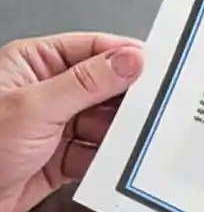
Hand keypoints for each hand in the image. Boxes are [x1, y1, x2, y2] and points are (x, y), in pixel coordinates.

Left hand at [0, 32, 143, 211]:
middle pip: (106, 87)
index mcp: (35, 63)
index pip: (94, 49)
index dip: (128, 57)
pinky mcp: (61, 157)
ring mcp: (56, 125)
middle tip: (159, 108)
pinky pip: (98, 153)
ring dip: (122, 133)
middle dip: (130, 100)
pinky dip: (110, 159)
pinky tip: (119, 162)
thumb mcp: (35, 107)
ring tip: (140, 139)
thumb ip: (87, 83)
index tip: (162, 68)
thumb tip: (130, 60)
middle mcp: (48, 90)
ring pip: (106, 122)